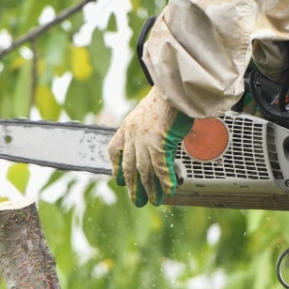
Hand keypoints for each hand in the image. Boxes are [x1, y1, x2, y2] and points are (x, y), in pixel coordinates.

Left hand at [107, 88, 193, 205]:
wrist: (174, 87)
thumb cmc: (168, 97)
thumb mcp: (151, 113)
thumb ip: (150, 129)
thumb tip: (161, 141)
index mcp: (128, 126)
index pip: (114, 149)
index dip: (115, 166)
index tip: (118, 179)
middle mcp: (133, 135)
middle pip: (129, 166)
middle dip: (133, 186)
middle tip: (137, 200)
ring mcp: (144, 140)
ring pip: (144, 171)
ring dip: (149, 188)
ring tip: (153, 201)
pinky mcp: (158, 142)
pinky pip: (160, 167)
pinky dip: (164, 181)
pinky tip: (168, 190)